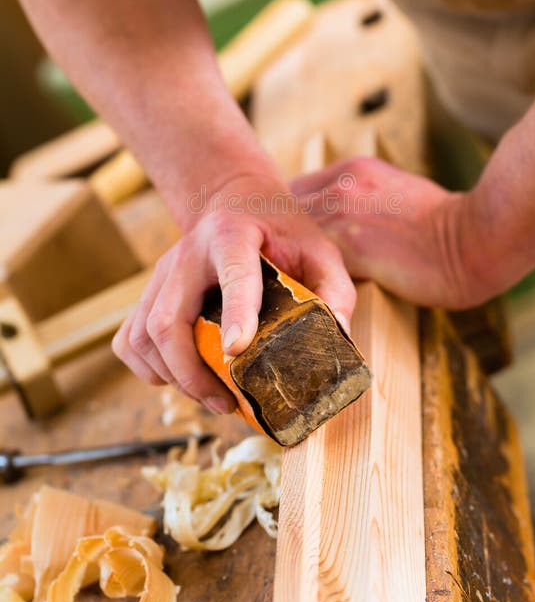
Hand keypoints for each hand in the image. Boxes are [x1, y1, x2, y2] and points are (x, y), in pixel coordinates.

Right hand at [112, 172, 355, 413]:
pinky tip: (179, 379)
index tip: (237, 351)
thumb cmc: (280, 230)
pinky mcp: (148, 292)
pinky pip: (130, 340)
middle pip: (169, 319)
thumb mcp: (318, 249)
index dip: (235, 314)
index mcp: (234, 236)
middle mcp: (187, 255)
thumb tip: (339, 339)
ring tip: (212, 397)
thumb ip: (334, 290)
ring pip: (143, 336)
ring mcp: (161, 274)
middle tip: (228, 402)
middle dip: (191, 372)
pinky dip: (148, 369)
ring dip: (173, 377)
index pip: (233, 275)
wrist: (235, 199)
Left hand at [291, 157, 482, 309]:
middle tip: (276, 264)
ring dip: (288, 260)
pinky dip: (304, 280)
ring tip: (282, 286)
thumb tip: (352, 218)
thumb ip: (367, 196)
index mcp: (355, 170)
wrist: (476, 237)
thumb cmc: (448, 223)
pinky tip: (304, 297)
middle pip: (286, 211)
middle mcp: (342, 187)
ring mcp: (342, 215)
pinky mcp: (349, 248)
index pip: (299, 188)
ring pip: (291, 238)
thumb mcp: (400, 189)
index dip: (291, 217)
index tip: (290, 240)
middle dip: (281, 237)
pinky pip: (309, 265)